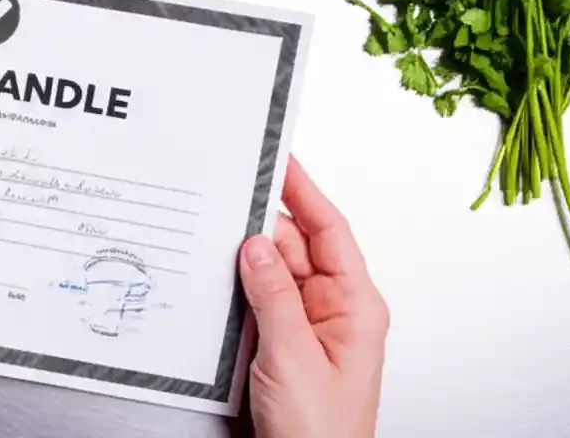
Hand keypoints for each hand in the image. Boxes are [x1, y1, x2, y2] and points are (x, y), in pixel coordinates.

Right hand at [240, 157, 388, 437]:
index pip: (329, 230)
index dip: (304, 191)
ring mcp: (306, 326)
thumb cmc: (322, 434)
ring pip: (271, 272)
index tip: (282, 159)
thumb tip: (255, 245)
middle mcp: (333, 310)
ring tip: (214, 237)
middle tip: (227, 198)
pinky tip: (217, 278)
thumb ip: (273, 295)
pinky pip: (257, 299)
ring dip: (245, 258)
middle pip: (296, 246)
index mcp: (356, 306)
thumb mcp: (293, 357)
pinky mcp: (280, 343)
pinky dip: (237, 286)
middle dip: (262, 224)